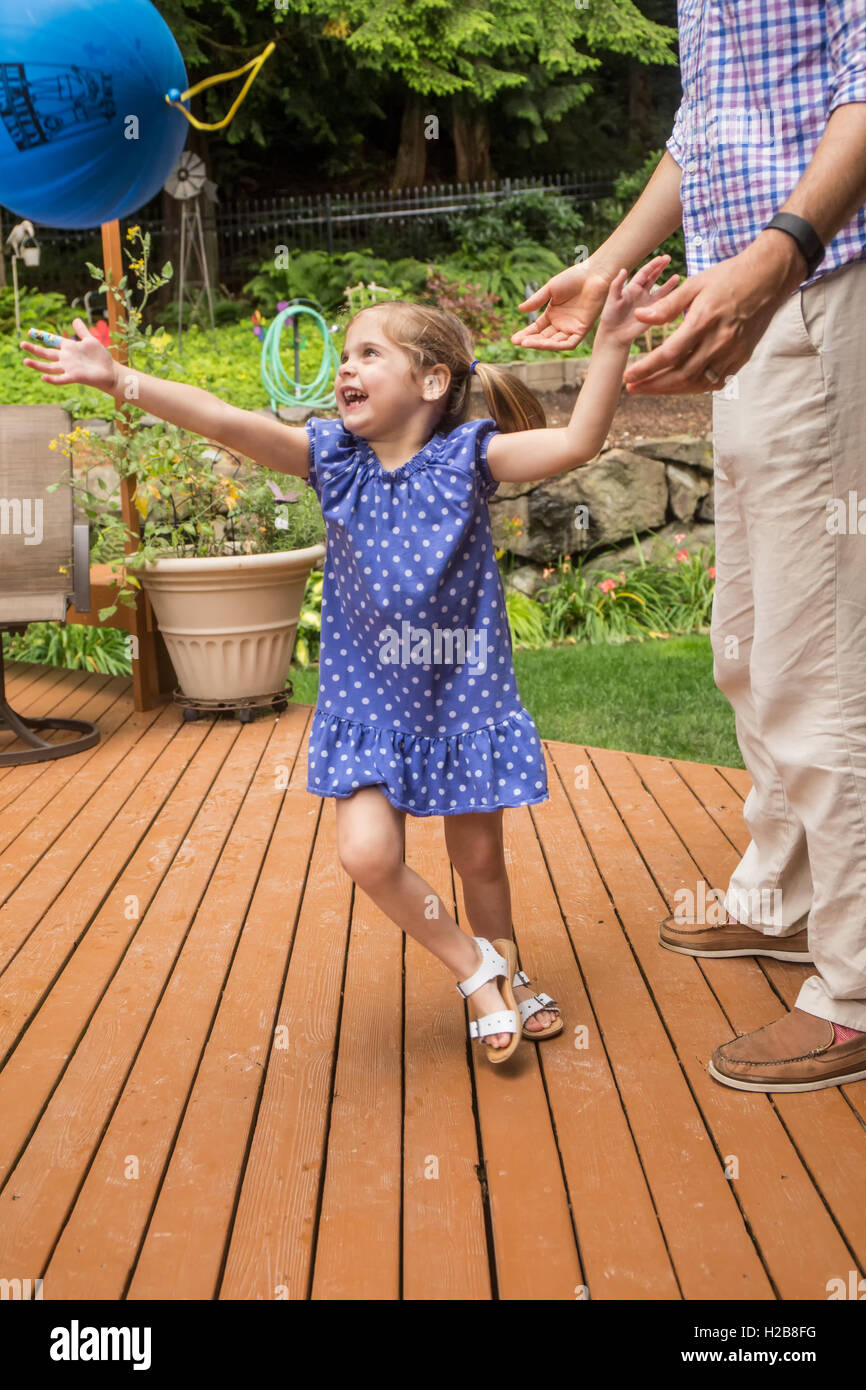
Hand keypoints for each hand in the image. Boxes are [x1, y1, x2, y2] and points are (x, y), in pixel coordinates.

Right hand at [19, 316, 117, 392]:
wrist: (111, 372)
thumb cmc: (101, 357)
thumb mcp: (90, 341)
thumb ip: (82, 331)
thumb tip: (75, 320)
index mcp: (69, 348)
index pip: (52, 341)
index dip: (42, 336)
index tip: (30, 332)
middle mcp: (66, 358)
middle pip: (47, 354)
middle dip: (34, 349)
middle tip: (21, 344)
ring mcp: (69, 368)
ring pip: (49, 367)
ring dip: (37, 365)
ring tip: (25, 361)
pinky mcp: (75, 377)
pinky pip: (61, 379)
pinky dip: (52, 379)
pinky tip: (43, 378)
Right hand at [511, 257, 617, 350]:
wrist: (594, 274)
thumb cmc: (574, 278)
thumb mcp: (550, 289)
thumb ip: (536, 300)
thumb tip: (520, 309)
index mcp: (553, 314)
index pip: (537, 329)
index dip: (526, 334)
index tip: (514, 339)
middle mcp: (561, 324)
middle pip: (543, 337)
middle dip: (531, 341)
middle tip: (518, 343)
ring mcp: (571, 328)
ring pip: (554, 342)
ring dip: (541, 344)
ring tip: (527, 343)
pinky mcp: (582, 330)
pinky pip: (569, 343)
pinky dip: (558, 345)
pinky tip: (546, 344)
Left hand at [598, 255, 680, 348]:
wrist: (615, 334)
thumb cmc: (610, 316)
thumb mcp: (612, 298)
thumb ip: (617, 284)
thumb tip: (623, 269)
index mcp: (632, 287)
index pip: (644, 273)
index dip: (652, 265)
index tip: (661, 258)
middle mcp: (641, 293)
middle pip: (653, 277)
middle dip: (661, 268)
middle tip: (669, 258)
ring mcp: (648, 302)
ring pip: (661, 290)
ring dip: (669, 283)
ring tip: (677, 276)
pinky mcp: (653, 312)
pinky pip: (663, 303)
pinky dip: (670, 297)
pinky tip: (677, 293)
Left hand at [622, 235, 804, 393]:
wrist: (769, 277)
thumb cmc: (729, 277)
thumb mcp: (695, 284)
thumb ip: (667, 305)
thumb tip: (640, 318)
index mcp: (704, 320)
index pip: (669, 354)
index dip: (646, 369)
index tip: (628, 376)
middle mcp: (719, 341)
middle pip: (681, 375)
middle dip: (653, 385)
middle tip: (632, 388)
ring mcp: (733, 352)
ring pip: (697, 382)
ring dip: (671, 389)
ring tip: (651, 388)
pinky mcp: (742, 357)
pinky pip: (715, 381)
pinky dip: (695, 387)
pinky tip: (679, 386)